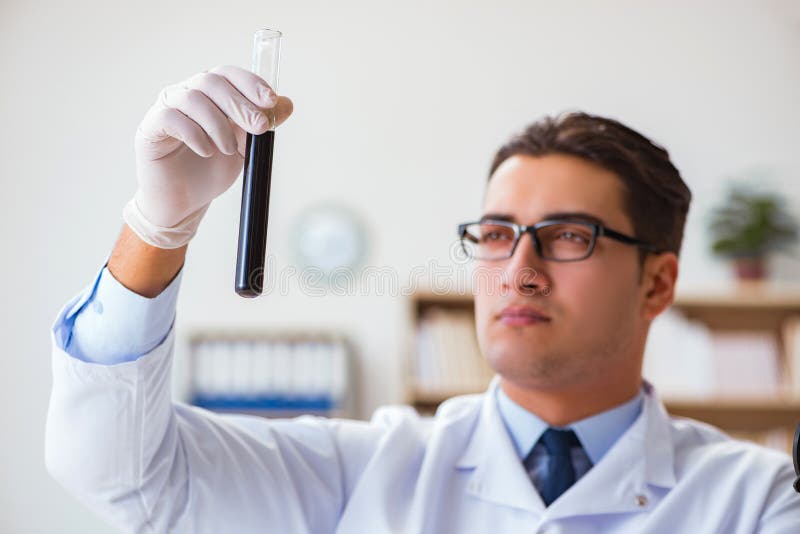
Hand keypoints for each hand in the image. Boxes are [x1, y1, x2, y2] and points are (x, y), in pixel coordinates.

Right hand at [132, 65, 293, 228]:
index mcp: (209, 94)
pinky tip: (206, 151)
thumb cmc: (210, 169)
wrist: (184, 201)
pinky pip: (171, 118)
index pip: (228, 74)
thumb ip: (262, 125)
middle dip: (240, 104)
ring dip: (218, 124)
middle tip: (259, 126)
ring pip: (193, 99)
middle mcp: (186, 94)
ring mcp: (166, 108)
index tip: (270, 100)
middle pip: (211, 81)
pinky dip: (194, 134)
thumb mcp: (245, 147)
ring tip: (228, 149)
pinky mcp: (150, 128)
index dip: (250, 83)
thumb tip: (287, 104)